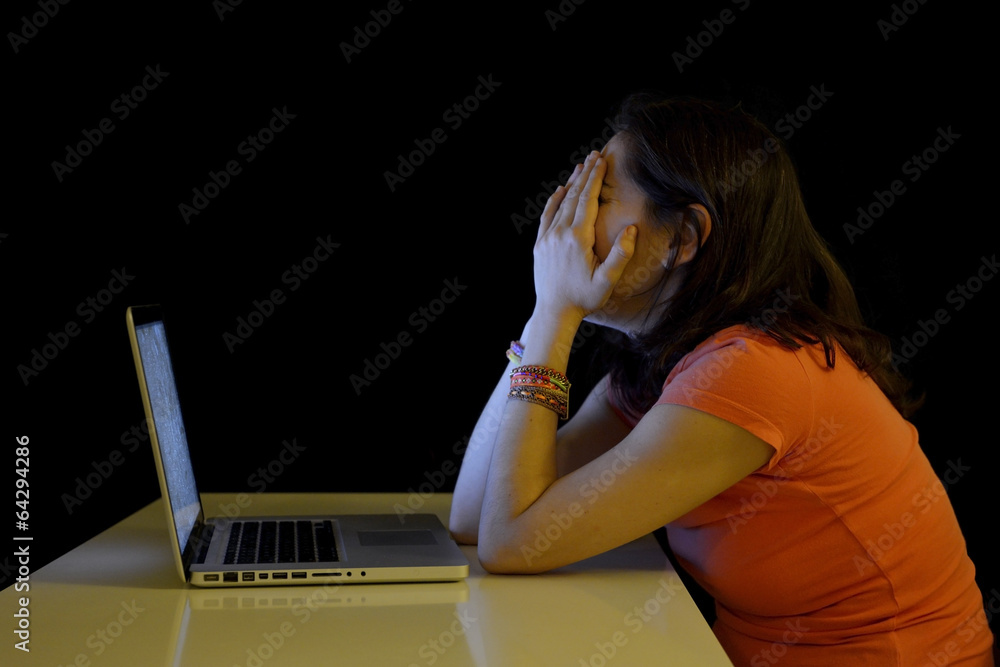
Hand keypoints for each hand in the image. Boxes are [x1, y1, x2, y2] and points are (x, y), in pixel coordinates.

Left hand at [533, 151, 636, 322]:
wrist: (554, 312)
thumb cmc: (584, 298)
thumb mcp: (607, 281)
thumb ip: (620, 255)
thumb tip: (632, 229)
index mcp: (578, 238)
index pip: (588, 200)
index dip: (596, 179)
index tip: (602, 161)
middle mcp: (560, 233)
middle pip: (574, 196)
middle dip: (586, 174)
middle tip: (594, 155)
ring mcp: (547, 238)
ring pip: (560, 203)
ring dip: (572, 183)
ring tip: (581, 166)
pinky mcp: (540, 245)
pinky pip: (547, 216)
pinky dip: (554, 201)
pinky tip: (560, 191)